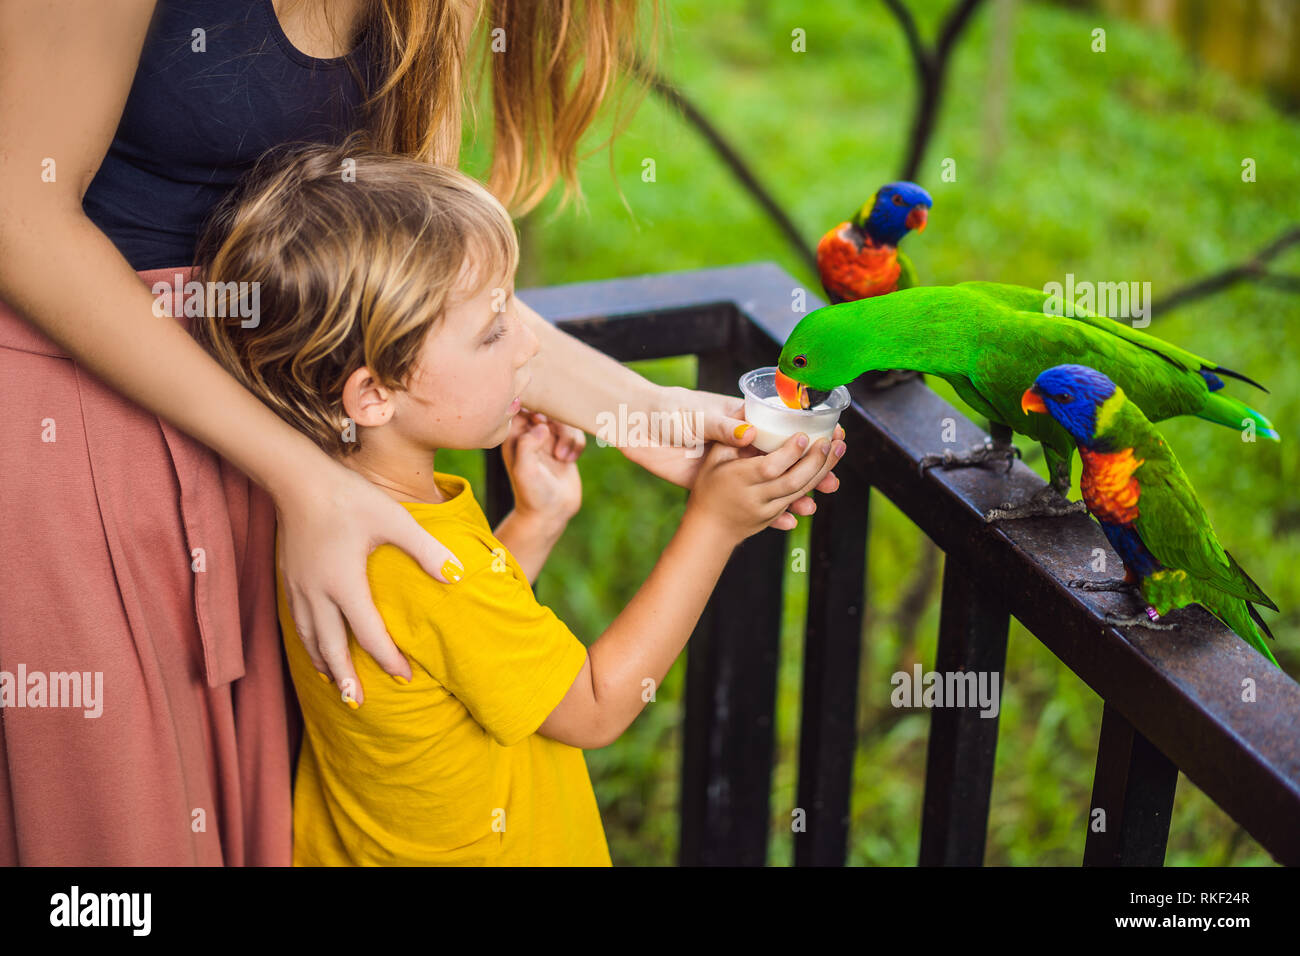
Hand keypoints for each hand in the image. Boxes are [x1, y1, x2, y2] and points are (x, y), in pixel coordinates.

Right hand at [274, 458, 464, 704]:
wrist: (297, 477)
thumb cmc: (350, 498)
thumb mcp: (395, 520)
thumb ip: (426, 551)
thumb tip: (456, 577)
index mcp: (344, 584)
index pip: (368, 635)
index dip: (388, 659)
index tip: (406, 677)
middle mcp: (316, 593)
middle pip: (330, 648)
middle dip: (345, 679)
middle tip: (358, 704)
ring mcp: (297, 587)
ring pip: (308, 638)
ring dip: (323, 664)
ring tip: (333, 685)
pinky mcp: (288, 577)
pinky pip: (296, 622)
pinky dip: (306, 641)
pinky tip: (313, 645)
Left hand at [501, 408, 581, 522]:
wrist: (551, 513)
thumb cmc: (532, 493)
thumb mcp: (524, 470)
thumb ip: (527, 444)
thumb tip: (542, 425)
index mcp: (514, 435)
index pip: (521, 405)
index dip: (535, 406)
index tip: (541, 421)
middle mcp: (530, 434)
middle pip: (547, 407)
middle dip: (556, 422)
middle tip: (554, 443)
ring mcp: (548, 439)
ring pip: (564, 419)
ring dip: (568, 436)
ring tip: (562, 458)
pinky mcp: (564, 445)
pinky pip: (576, 431)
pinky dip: (577, 444)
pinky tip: (570, 460)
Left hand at [619, 384, 842, 529]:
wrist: (634, 425)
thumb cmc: (668, 409)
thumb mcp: (698, 415)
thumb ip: (725, 426)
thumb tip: (751, 434)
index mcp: (742, 418)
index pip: (782, 430)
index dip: (806, 443)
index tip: (828, 451)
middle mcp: (740, 441)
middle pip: (781, 459)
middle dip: (807, 472)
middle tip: (831, 486)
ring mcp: (729, 463)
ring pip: (766, 482)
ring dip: (790, 495)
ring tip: (810, 508)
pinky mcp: (713, 481)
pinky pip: (744, 497)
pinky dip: (763, 510)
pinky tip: (782, 523)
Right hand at [684, 430, 845, 545]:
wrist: (709, 529)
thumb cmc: (709, 488)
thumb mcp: (713, 459)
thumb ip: (731, 437)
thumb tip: (751, 417)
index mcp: (739, 479)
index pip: (769, 467)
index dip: (789, 453)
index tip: (803, 435)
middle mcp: (755, 498)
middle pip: (792, 482)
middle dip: (816, 461)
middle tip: (831, 440)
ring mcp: (767, 510)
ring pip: (800, 492)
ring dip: (822, 471)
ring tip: (839, 449)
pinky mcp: (774, 516)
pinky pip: (798, 500)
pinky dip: (814, 484)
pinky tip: (827, 470)